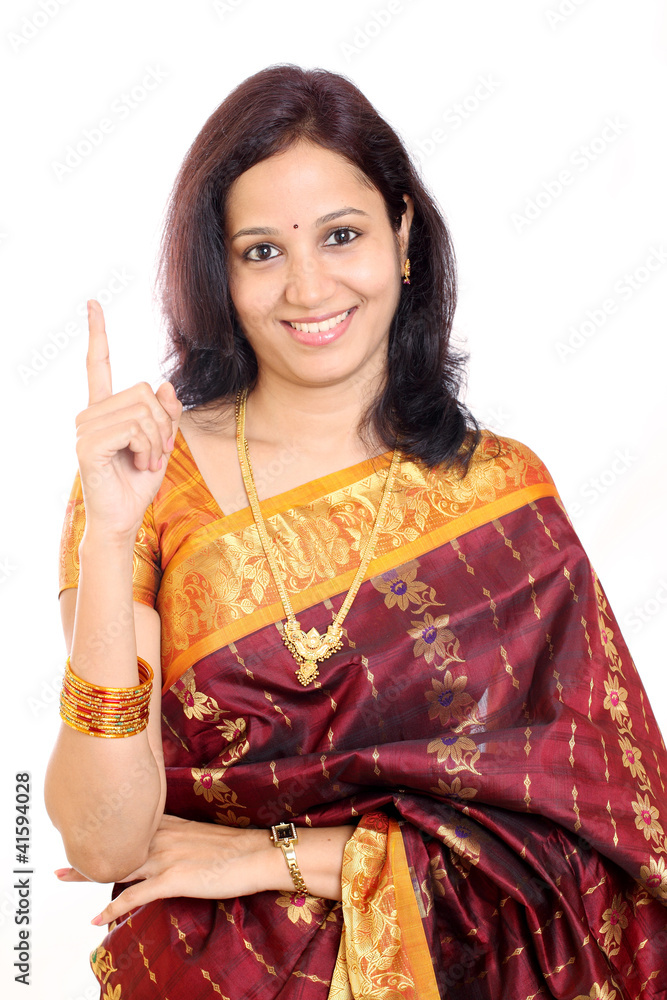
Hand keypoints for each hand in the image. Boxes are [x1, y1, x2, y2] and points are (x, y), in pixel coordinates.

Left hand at [55, 814, 273, 925]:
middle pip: (117, 845)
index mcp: (171, 825)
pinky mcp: (173, 879)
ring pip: (118, 866)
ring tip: (64, 878)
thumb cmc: (239, 847)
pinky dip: (113, 907)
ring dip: (88, 874)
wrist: (258, 853)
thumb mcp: (204, 835)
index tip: (86, 834)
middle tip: (61, 861)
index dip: (106, 833)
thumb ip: (183, 838)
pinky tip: (97, 917)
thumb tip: (174, 848)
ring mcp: (166, 857)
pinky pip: (135, 896)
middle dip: (87, 853)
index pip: (130, 827)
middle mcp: (163, 837)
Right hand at [74, 299, 182, 540]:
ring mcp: (86, 429)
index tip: (93, 303)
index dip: (97, 333)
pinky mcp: (89, 445)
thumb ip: (166, 413)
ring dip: (157, 441)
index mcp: (104, 409)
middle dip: (162, 425)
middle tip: (155, 453)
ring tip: (146, 462)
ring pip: (143, 411)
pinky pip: (134, 430)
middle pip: (143, 392)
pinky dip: (147, 449)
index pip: (98, 364)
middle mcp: (90, 414)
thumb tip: (165, 384)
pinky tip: (139, 466)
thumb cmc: (138, 481)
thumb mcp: (162, 441)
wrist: (123, 518)